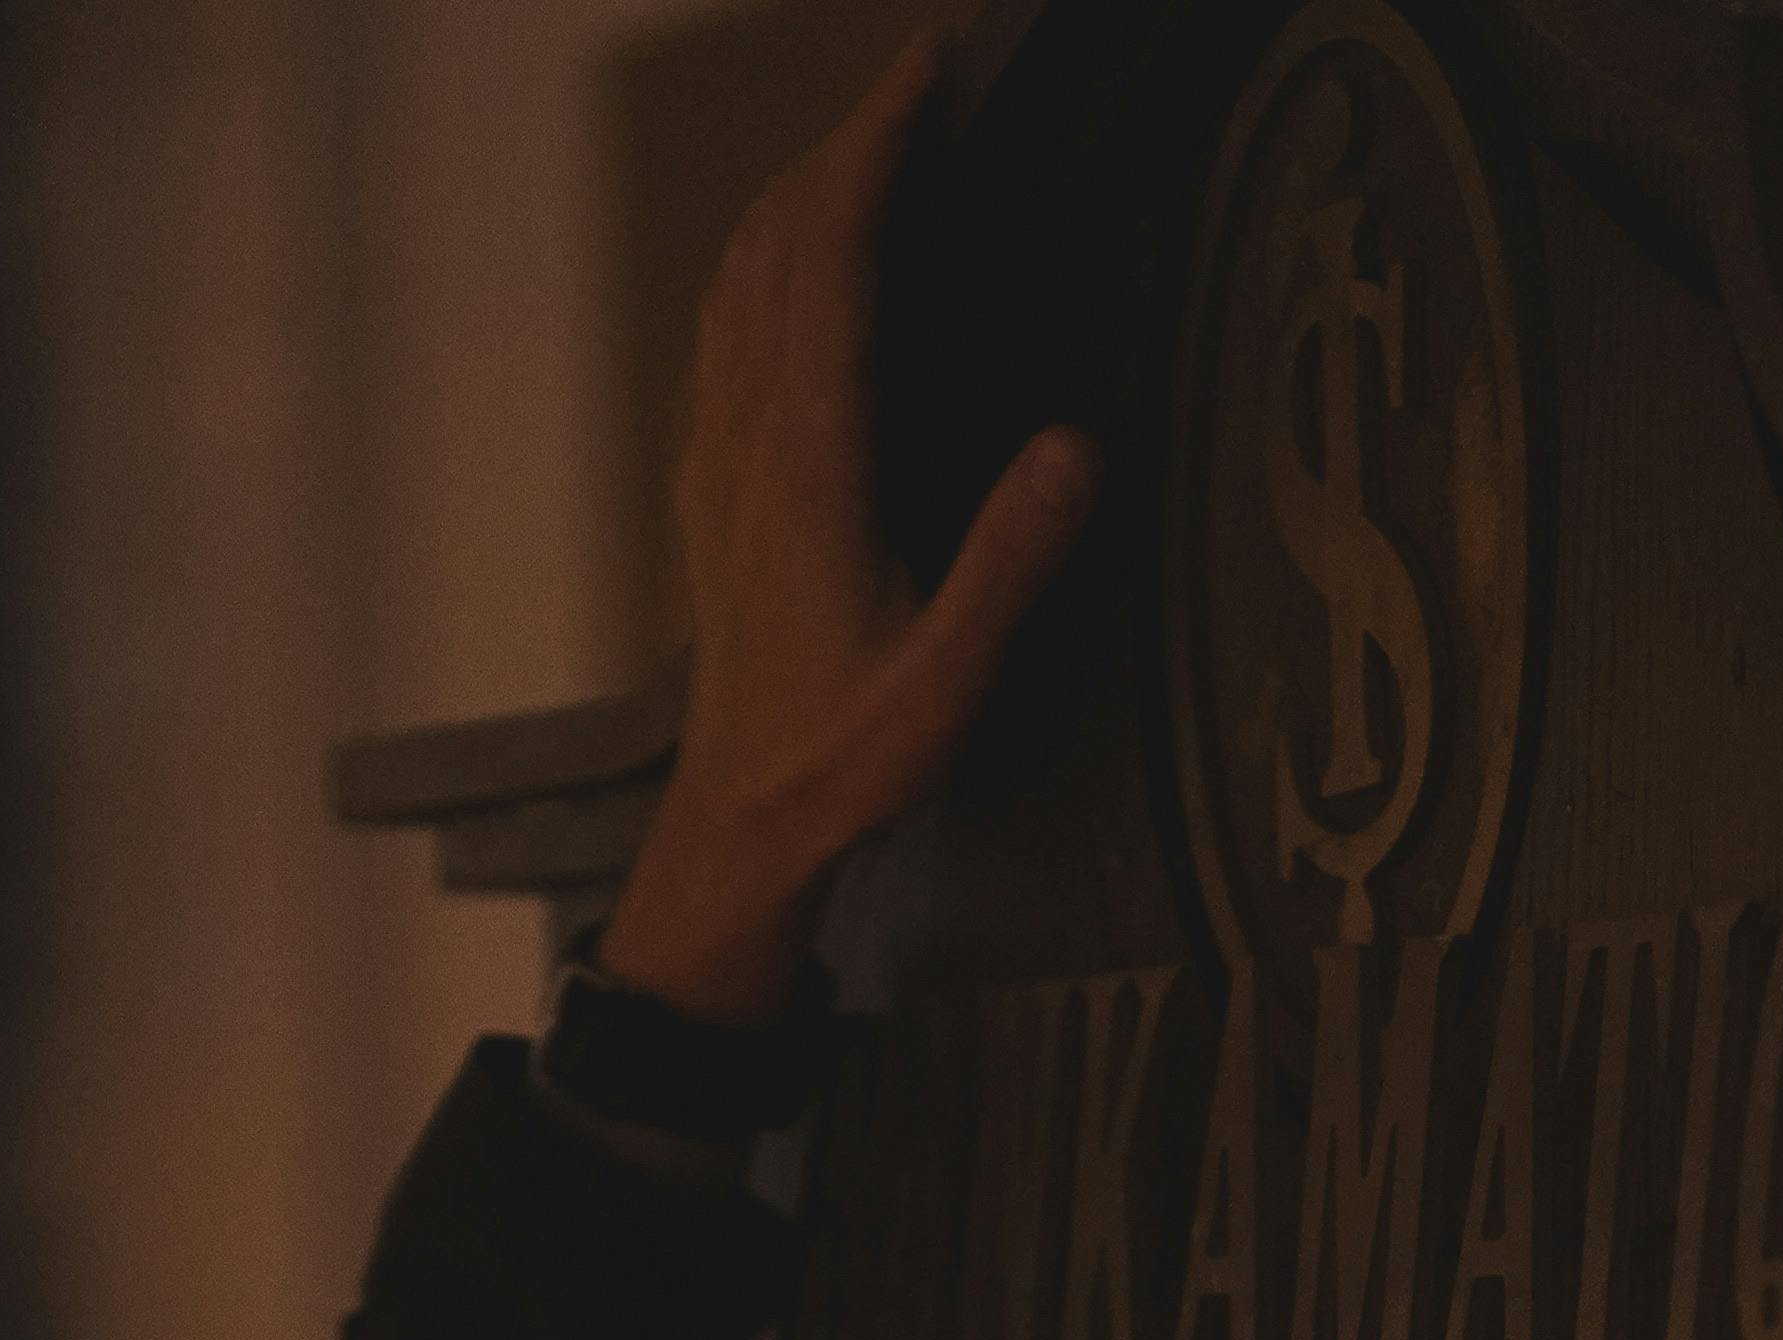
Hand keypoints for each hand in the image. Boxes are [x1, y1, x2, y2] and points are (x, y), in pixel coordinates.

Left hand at [601, 23, 1098, 1025]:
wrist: (740, 821)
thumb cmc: (844, 758)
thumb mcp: (947, 676)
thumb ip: (1010, 558)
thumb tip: (1077, 443)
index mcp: (811, 456)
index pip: (834, 255)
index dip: (876, 149)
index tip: (924, 75)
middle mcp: (750, 429)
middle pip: (781, 236)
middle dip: (846, 145)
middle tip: (918, 90)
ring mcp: (716, 449)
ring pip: (740, 272)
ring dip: (798, 193)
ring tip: (866, 150)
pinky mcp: (705, 480)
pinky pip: (721, 327)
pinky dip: (761, 259)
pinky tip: (792, 257)